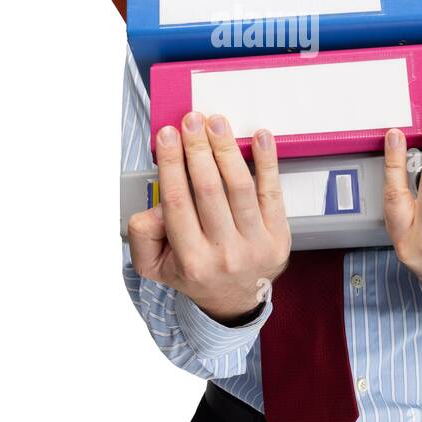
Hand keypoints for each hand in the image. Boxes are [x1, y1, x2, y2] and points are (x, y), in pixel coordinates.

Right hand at [127, 112, 290, 323]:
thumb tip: (155, 204)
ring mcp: (255, 245)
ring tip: (217, 123)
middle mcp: (224, 254)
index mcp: (191, 260)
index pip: (177, 202)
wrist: (234, 301)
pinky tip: (261, 137)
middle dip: (198, 149)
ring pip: (239, 187)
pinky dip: (267, 162)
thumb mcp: (155, 265)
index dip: (172, 164)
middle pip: (208, 190)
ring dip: (227, 149)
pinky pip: (273, 193)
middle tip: (192, 120)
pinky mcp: (279, 236)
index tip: (168, 135)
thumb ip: (142, 236)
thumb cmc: (195, 273)